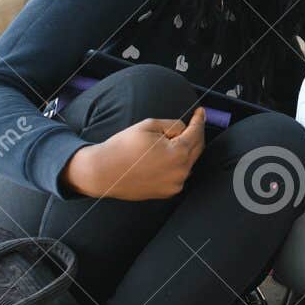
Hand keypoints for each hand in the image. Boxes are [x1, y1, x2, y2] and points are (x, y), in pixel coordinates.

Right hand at [62, 109, 205, 199]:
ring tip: (163, 142)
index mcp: (178, 153)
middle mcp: (181, 171)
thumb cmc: (123, 148)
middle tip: (191, 122)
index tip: (200, 112)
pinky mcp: (168, 192)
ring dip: (184, 150)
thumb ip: (173, 125)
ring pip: (188, 162)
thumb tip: (184, 129)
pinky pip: (178, 174)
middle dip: (195, 134)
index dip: (199, 120)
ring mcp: (175, 184)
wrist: (104, 172)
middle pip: (197, 148)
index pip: (196, 132)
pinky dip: (176, 164)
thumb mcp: (149, 126)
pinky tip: (160, 158)